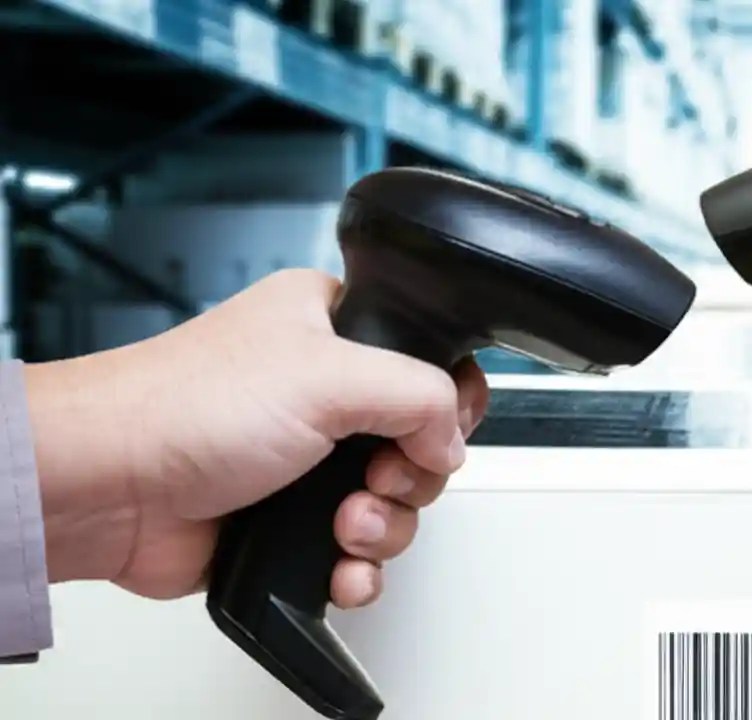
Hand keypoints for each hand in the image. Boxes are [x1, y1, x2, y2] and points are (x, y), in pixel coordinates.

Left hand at [28, 269, 489, 607]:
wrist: (109, 489)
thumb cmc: (182, 408)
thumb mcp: (330, 374)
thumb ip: (420, 396)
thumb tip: (451, 442)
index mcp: (332, 328)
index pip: (430, 362)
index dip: (445, 405)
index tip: (426, 431)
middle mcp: (324, 392)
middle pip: (422, 443)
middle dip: (410, 476)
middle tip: (376, 475)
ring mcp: (308, 459)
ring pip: (395, 504)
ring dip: (382, 527)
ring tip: (343, 523)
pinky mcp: (291, 519)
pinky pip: (357, 552)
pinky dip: (357, 567)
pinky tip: (338, 565)